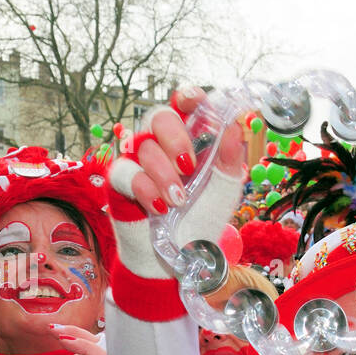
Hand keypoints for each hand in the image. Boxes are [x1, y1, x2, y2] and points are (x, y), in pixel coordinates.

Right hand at [105, 89, 246, 308]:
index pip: (183, 106)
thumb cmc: (201, 218)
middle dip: (175, 138)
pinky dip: (145, 188)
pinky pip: (126, 172)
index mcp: (189, 140)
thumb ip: (230, 160)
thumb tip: (235, 129)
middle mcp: (161, 145)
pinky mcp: (120, 182)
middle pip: (159, 116)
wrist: (179, 257)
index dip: (187, 97)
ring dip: (164, 175)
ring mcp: (138, 161)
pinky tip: (159, 207)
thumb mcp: (224, 190)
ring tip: (179, 202)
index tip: (194, 102)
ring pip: (144, 146)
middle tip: (189, 167)